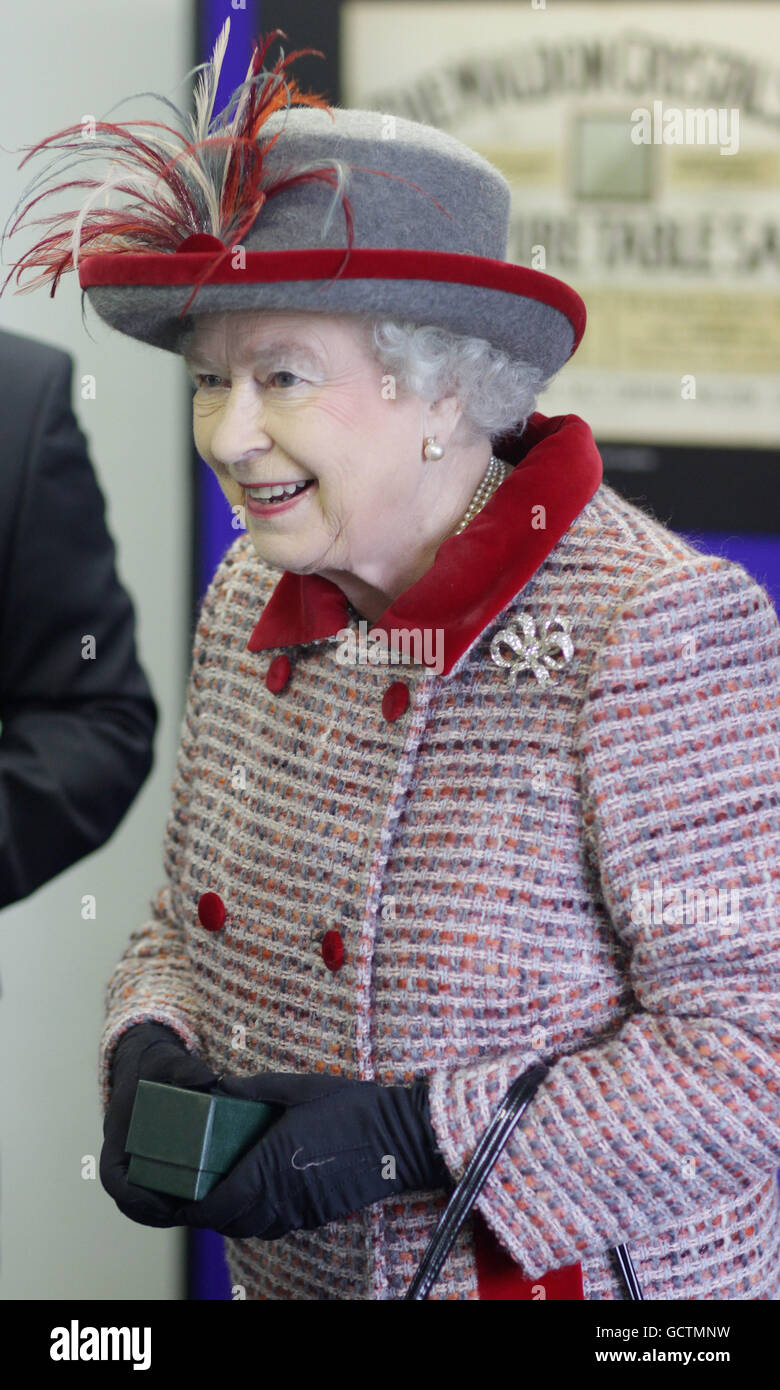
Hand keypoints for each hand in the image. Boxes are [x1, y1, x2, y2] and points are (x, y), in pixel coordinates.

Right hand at [100, 1021, 219, 1226]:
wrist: (148, 1062)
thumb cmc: (153, 1064)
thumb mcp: (166, 1061)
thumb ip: (185, 1068)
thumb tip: (210, 1081)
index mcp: (117, 1136)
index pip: (112, 1179)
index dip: (134, 1198)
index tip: (163, 1204)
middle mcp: (124, 1154)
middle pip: (129, 1199)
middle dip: (157, 1213)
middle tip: (190, 1214)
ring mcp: (137, 1161)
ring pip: (143, 1201)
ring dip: (166, 1213)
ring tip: (200, 1212)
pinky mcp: (154, 1163)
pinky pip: (158, 1190)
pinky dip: (175, 1201)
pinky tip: (204, 1199)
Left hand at [178, 1070, 450, 1238]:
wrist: (400, 1136)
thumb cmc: (350, 1108)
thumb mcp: (297, 1088)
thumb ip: (253, 1090)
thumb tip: (218, 1088)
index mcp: (270, 1165)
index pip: (217, 1206)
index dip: (192, 1210)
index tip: (176, 1200)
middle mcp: (282, 1196)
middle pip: (230, 1223)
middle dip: (208, 1213)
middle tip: (195, 1190)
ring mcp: (302, 1210)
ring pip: (254, 1227)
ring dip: (233, 1216)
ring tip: (223, 1190)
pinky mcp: (318, 1214)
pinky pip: (278, 1224)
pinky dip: (260, 1215)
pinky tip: (261, 1190)